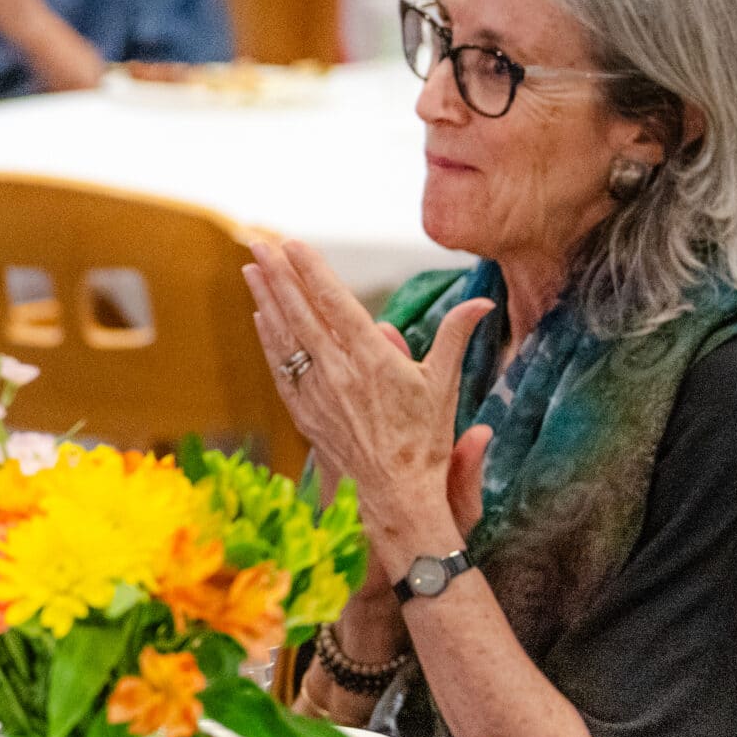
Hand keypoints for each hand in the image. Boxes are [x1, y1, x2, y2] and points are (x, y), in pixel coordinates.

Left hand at [244, 239, 492, 569]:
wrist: (396, 495)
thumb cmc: (425, 441)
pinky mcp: (303, 412)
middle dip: (279, 274)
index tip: (294, 243)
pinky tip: (260, 317)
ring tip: (252, 268)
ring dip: (267, 299)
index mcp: (372, 359)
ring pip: (285, 336)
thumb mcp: (444, 386)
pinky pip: (280, 367)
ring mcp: (316, 392)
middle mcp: (338, 372)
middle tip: (260, 242)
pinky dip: (269, 339)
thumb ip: (457, 337)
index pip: (335, 303)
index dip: (313, 271)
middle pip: (301, 312)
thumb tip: (484, 303)